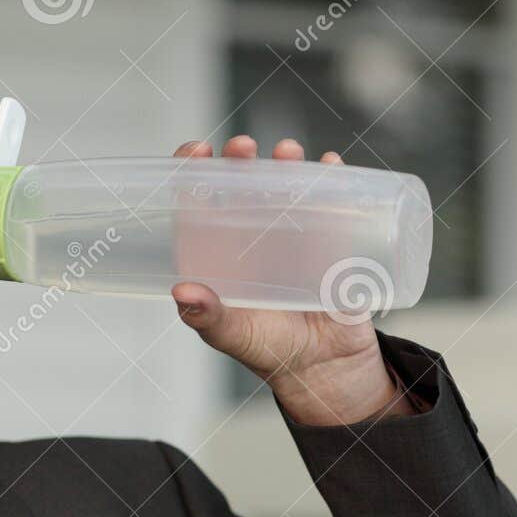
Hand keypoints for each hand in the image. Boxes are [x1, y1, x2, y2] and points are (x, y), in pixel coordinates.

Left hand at [169, 135, 413, 425]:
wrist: (325, 367)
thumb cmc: (269, 350)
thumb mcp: (234, 335)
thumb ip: (208, 317)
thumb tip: (182, 293)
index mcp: (220, 251)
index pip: (200, 200)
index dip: (193, 171)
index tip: (196, 151)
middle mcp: (253, 235)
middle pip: (242, 183)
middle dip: (241, 159)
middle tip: (243, 149)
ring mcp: (293, 234)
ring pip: (286, 183)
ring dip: (286, 161)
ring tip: (288, 152)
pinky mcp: (331, 240)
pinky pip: (332, 200)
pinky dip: (333, 178)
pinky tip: (331, 165)